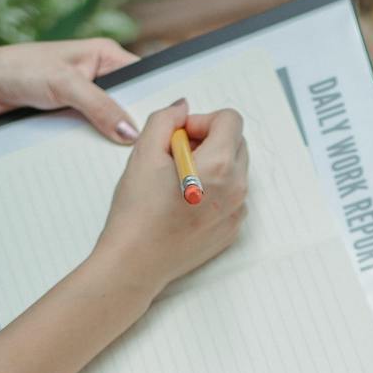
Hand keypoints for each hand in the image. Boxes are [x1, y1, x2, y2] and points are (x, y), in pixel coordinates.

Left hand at [0, 38, 141, 142]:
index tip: (164, 126)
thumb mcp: (65, 84)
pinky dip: (93, 143)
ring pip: (111, 122)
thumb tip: (130, 132)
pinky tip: (97, 156)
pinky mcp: (72, 115)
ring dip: (112, 138)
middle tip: (142, 147)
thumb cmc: (19, 69)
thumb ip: (100, 106)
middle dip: (133, 125)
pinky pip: (92, 132)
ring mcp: (86, 97)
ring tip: (121, 156)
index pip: (144, 80)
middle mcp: (100, 75)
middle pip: (130, 104)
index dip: (155, 102)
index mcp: (106, 55)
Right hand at [89, 100, 248, 292]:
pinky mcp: (231, 230)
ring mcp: (237, 212)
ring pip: (235, 170)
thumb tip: (182, 109)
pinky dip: (215, 191)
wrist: (135, 263)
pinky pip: (233, 197)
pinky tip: (185, 203)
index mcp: (220, 165)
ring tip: (178, 180)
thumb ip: (165, 120)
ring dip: (213, 165)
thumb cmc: (137, 212)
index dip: (203, 120)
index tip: (181, 135)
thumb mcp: (144, 152)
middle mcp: (237, 188)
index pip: (230, 120)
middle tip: (176, 155)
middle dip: (209, 140)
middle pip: (236, 143)